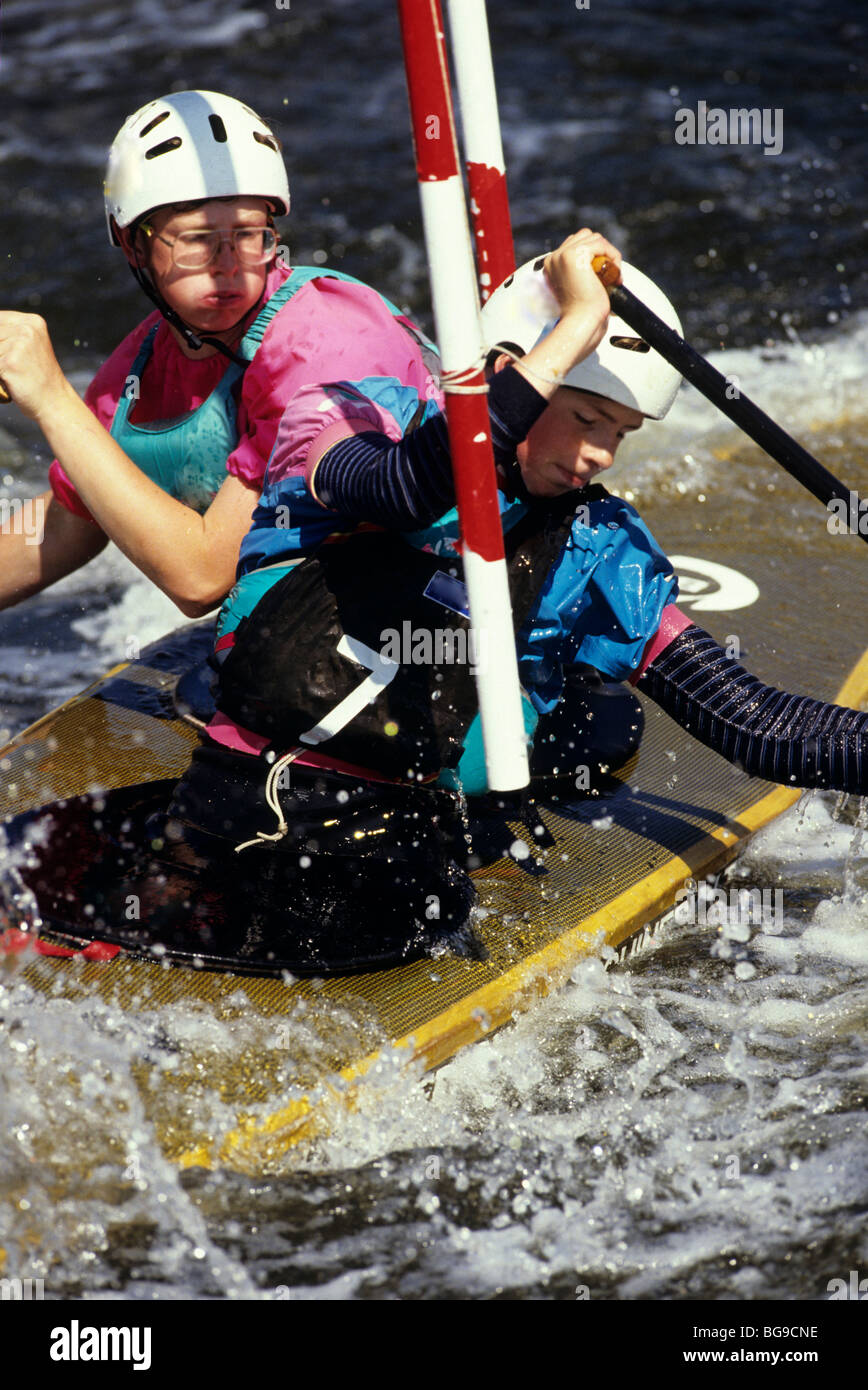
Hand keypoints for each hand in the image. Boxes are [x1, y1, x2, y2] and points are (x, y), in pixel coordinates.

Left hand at [0, 311, 72, 421]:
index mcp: (31, 321)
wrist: (55, 402)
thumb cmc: (38, 379)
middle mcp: (26, 328)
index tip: (5, 353)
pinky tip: (10, 381)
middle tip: (11, 366)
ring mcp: (19, 344)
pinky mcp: (10, 361)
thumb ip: (9, 335)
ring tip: (12, 374)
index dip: (0, 339)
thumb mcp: (28, 347)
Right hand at [543, 228, 621, 355]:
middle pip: (586, 237)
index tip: (605, 275)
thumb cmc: (581, 314)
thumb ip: (583, 274)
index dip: (595, 254)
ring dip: (608, 253)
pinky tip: (614, 273)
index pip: (577, 244)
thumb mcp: (580, 288)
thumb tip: (601, 267)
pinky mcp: (574, 255)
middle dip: (602, 252)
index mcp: (552, 265)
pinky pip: (601, 244)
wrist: (580, 323)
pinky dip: (612, 255)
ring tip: (613, 275)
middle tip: (612, 275)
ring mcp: (562, 255)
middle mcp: (554, 258)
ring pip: (595, 238)